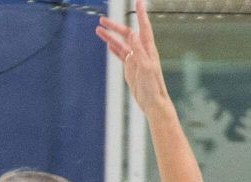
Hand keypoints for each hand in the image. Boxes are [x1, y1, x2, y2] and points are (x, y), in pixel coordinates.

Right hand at [96, 0, 168, 115]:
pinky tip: (109, 45)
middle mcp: (141, 50)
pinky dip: (114, 49)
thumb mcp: (146, 67)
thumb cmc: (152, 86)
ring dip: (110, 37)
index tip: (138, 1)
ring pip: (121, 44)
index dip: (141, 13)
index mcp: (147, 48)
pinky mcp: (130, 68)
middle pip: (126, 33)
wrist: (153, 102)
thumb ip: (138, 50)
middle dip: (115, 26)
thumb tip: (132, 33)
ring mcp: (135, 59)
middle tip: (102, 20)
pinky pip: (121, 55)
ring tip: (98, 30)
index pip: (143, 26)